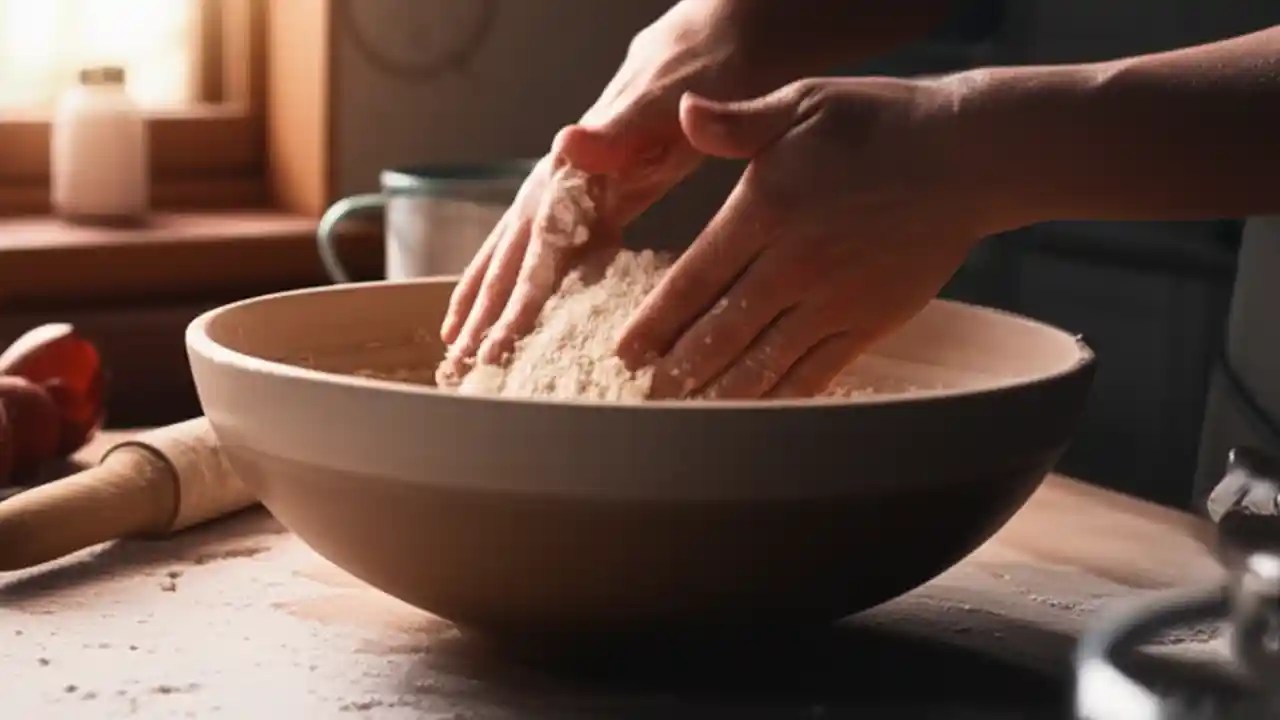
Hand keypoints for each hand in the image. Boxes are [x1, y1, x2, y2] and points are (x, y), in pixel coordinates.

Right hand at [438, 0, 798, 366]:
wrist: (711, 47)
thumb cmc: (693, 71)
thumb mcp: (663, 99)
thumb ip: (616, 129)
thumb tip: (565, 146)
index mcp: (573, 170)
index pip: (535, 250)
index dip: (513, 302)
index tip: (492, 348)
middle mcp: (561, 184)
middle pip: (513, 260)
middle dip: (485, 316)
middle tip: (458, 369)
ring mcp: (573, 194)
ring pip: (519, 257)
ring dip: (491, 302)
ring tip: (458, 346)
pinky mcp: (596, 202)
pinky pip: (553, 254)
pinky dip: (530, 286)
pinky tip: (521, 314)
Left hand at [615, 76, 1009, 398]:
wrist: (966, 155)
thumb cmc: (877, 124)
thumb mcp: (800, 103)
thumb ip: (735, 122)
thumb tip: (683, 112)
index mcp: (763, 212)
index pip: (692, 281)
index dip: (654, 324)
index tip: (624, 354)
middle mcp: (793, 265)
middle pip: (719, 333)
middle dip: (675, 372)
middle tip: (642, 399)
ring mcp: (833, 301)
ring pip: (762, 363)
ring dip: (719, 395)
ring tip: (684, 421)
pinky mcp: (870, 322)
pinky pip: (815, 372)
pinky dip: (780, 399)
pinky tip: (754, 417)